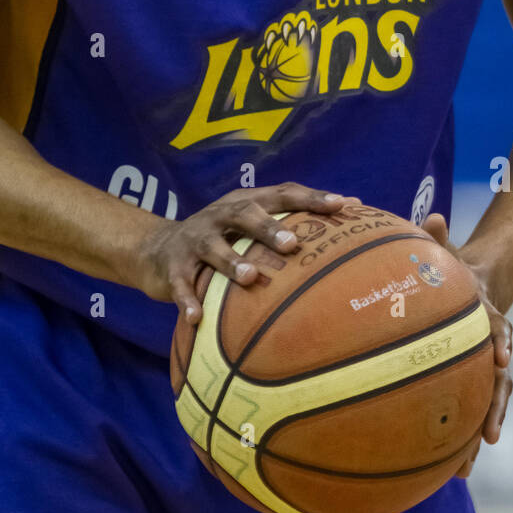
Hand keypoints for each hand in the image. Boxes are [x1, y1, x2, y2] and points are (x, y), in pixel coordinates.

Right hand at [134, 182, 344, 323]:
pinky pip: (181, 284)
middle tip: (292, 244)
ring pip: (212, 247)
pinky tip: (197, 318)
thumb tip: (355, 208)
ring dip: (230, 261)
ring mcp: (194, 240)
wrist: (157, 251)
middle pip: (244, 215)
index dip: (311, 198)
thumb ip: (294, 219)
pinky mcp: (173, 267)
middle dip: (268, 227)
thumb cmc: (223, 239)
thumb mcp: (252, 225)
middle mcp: (219, 216)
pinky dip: (188, 299)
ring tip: (251, 277)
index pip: (281, 194)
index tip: (342, 205)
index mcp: (244, 202)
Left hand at [422, 213, 512, 477]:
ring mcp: (486, 368)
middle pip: (500, 381)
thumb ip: (438, 237)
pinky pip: (471, 412)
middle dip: (496, 408)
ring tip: (466, 468)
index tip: (502, 357)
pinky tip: (451, 470)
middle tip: (490, 435)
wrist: (475, 284)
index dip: (501, 342)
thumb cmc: (453, 267)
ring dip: (479, 434)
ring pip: (489, 405)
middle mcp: (493, 346)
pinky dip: (464, 440)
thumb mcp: (447, 249)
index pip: (501, 329)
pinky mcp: (473, 382)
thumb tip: (433, 216)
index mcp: (488, 315)